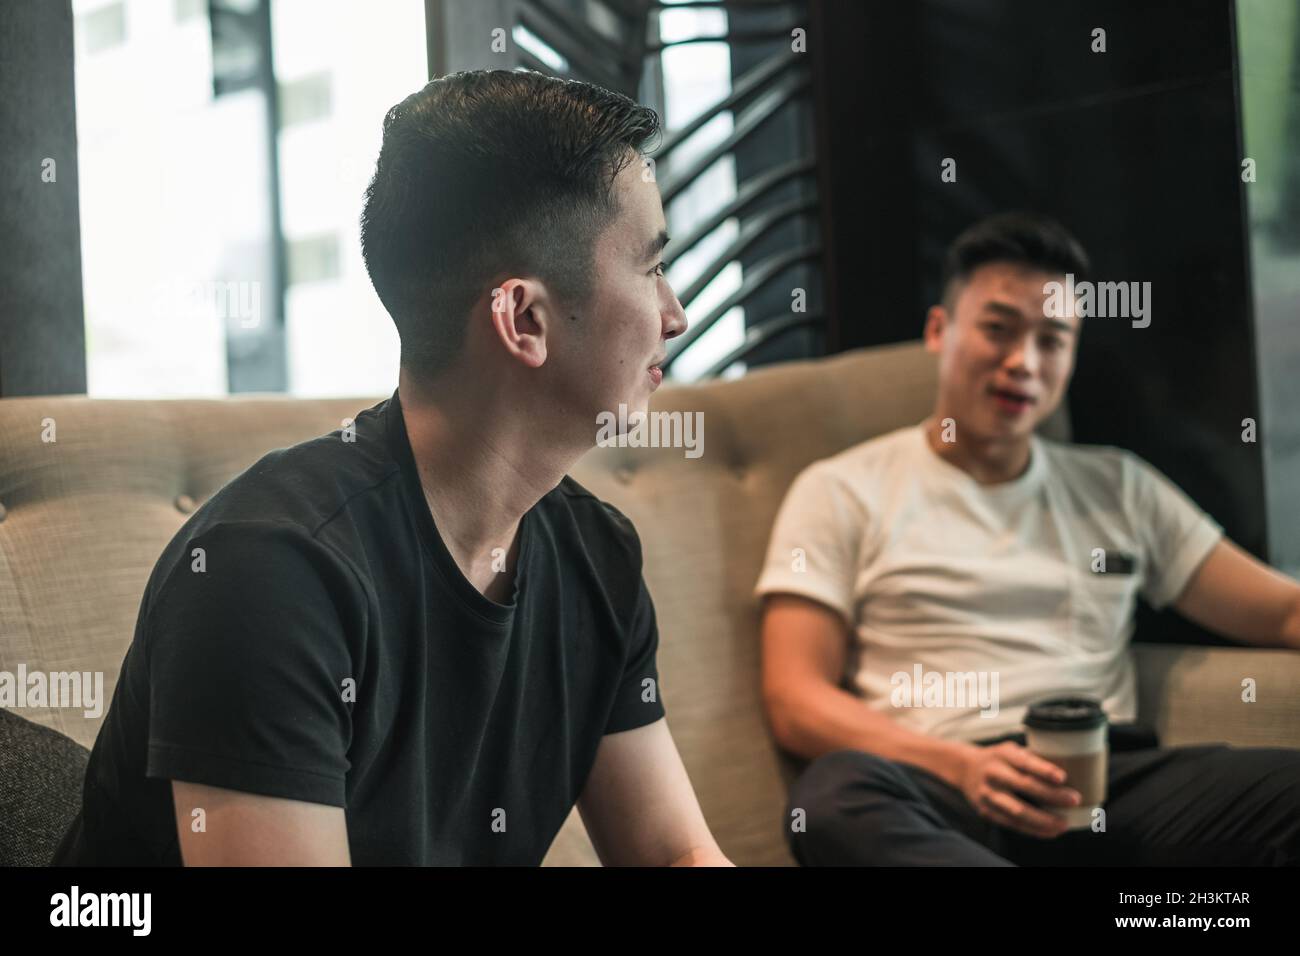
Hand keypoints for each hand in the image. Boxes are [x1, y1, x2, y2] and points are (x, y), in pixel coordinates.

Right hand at [956, 741, 1081, 838]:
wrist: (964, 769)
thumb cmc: (1001, 759)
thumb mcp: (1012, 750)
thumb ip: (1034, 758)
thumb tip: (1075, 767)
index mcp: (1002, 754)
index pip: (1024, 762)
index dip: (1043, 769)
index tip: (1063, 777)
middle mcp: (993, 773)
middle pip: (1024, 786)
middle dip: (1052, 795)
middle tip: (1075, 800)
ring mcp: (988, 794)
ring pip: (1017, 810)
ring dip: (1043, 820)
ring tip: (1064, 824)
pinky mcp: (986, 811)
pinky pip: (1012, 824)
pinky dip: (1033, 830)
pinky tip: (1050, 832)